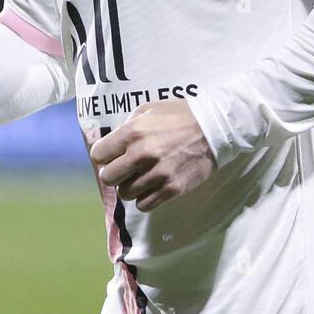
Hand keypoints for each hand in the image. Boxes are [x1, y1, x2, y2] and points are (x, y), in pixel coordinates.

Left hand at [89, 99, 216, 211]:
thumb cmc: (179, 115)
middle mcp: (142, 153)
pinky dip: (145, 198)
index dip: (103, 156)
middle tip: (123, 169)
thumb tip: (112, 144)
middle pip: (108, 178)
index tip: (111, 156)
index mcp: (133, 132)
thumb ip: (127, 126)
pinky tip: (152, 186)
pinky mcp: (172, 188)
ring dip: (130, 186)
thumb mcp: (149, 109)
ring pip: (125, 193)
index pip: (98, 155)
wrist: (214, 128)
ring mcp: (158, 173)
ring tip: (141, 177)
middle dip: (113, 174)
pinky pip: (144, 204)